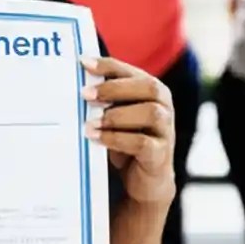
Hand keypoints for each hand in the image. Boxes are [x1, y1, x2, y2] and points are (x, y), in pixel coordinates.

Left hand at [81, 57, 174, 203]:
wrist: (145, 180)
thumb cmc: (127, 141)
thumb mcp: (115, 117)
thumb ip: (105, 101)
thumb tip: (78, 85)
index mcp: (153, 91)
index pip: (132, 71)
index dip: (109, 65)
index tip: (84, 63)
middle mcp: (164, 107)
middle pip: (148, 87)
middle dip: (114, 88)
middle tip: (86, 94)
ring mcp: (166, 131)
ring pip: (150, 113)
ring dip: (116, 116)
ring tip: (90, 123)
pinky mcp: (160, 155)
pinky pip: (143, 143)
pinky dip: (117, 139)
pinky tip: (98, 139)